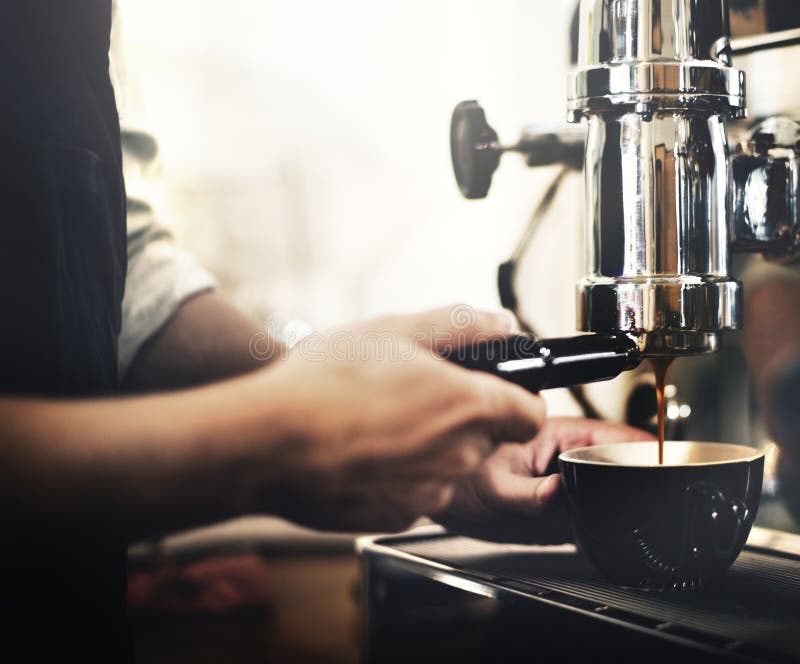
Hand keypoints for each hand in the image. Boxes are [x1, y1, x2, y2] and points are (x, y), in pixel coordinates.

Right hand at [251, 305, 546, 532]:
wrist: (269, 442)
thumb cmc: (326, 384)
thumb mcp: (395, 330)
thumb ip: (460, 324)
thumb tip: (500, 323)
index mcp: (467, 408)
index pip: (529, 414)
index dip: (516, 398)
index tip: (491, 389)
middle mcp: (457, 457)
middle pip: (483, 438)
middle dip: (458, 416)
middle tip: (410, 392)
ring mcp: (427, 495)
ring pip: (445, 467)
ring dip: (424, 446)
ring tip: (375, 419)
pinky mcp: (396, 518)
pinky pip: (412, 493)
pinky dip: (396, 475)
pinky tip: (360, 450)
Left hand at [433, 417, 651, 543]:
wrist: (447, 500)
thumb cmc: (463, 480)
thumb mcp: (495, 487)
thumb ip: (530, 494)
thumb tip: (562, 493)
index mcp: (560, 436)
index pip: (619, 437)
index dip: (648, 452)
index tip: (668, 468)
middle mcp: (571, 457)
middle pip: (625, 466)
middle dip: (643, 484)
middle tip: (653, 508)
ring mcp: (572, 483)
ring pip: (616, 491)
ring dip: (627, 507)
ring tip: (632, 524)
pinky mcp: (567, 509)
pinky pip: (599, 516)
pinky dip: (608, 527)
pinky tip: (607, 539)